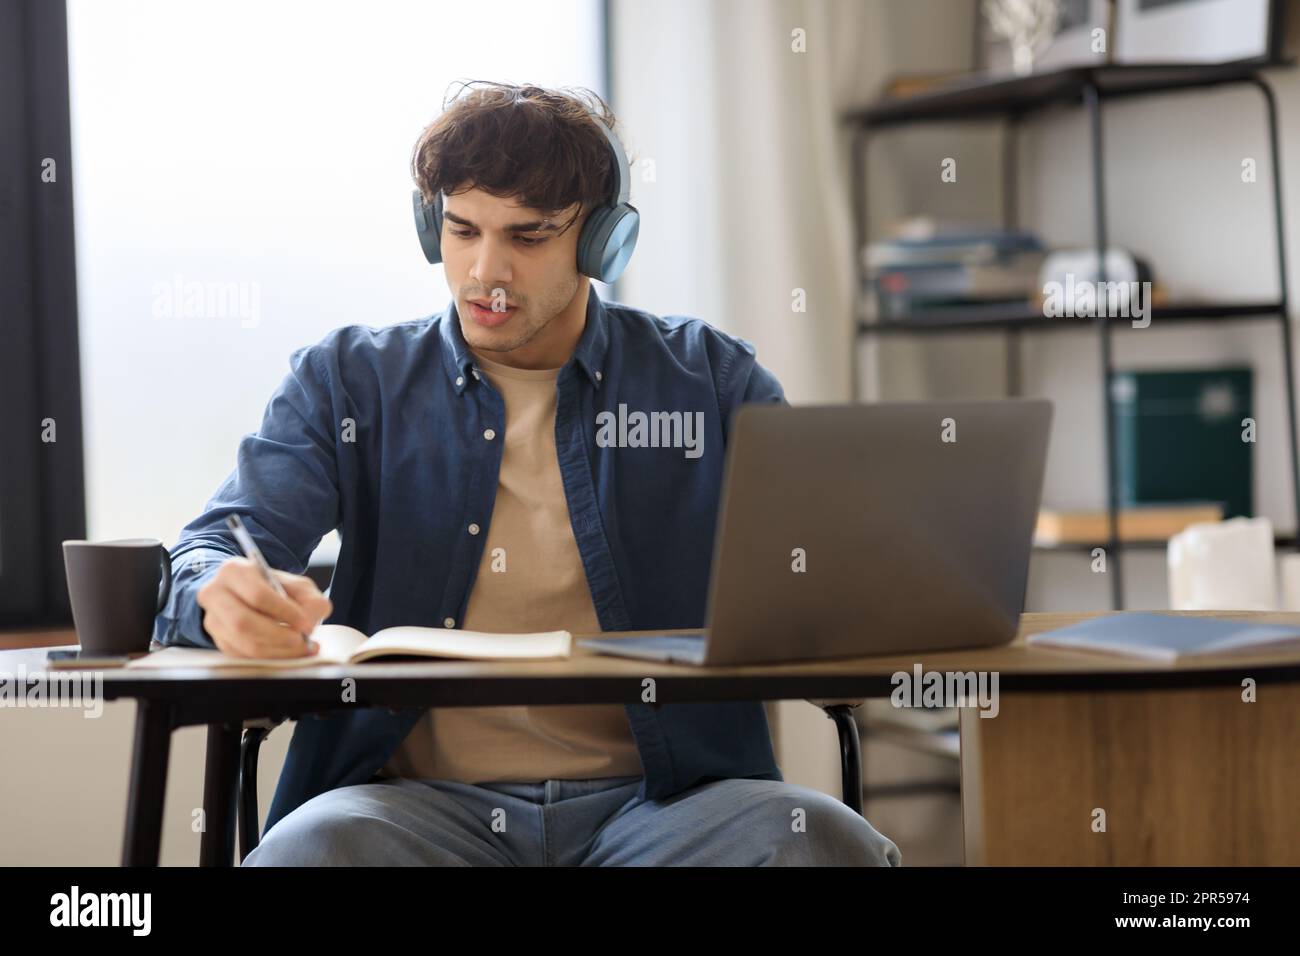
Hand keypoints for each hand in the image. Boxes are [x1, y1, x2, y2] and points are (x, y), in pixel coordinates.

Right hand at [196, 557, 331, 658]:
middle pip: (243, 622)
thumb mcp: (296, 585)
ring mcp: (212, 618)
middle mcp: (215, 593)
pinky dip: (268, 656)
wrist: (250, 594)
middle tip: (303, 641)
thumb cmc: (275, 588)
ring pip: (242, 642)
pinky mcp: (218, 639)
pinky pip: (242, 655)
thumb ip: (309, 599)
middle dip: (278, 636)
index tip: (306, 624)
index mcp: (234, 571)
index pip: (258, 595)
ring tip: (300, 648)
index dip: (284, 612)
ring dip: (275, 650)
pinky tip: (286, 652)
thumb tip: (308, 622)